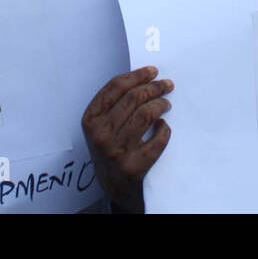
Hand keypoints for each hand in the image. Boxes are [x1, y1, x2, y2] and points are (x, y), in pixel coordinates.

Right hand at [81, 66, 172, 212]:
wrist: (114, 186)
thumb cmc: (110, 149)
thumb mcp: (100, 126)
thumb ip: (113, 105)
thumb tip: (143, 78)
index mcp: (90, 119)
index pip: (115, 87)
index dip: (137, 76)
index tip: (153, 71)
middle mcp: (100, 134)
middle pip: (133, 98)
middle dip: (154, 88)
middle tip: (167, 85)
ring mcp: (116, 151)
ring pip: (146, 115)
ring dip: (161, 105)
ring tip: (167, 104)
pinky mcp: (133, 166)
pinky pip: (157, 139)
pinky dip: (164, 130)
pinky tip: (164, 127)